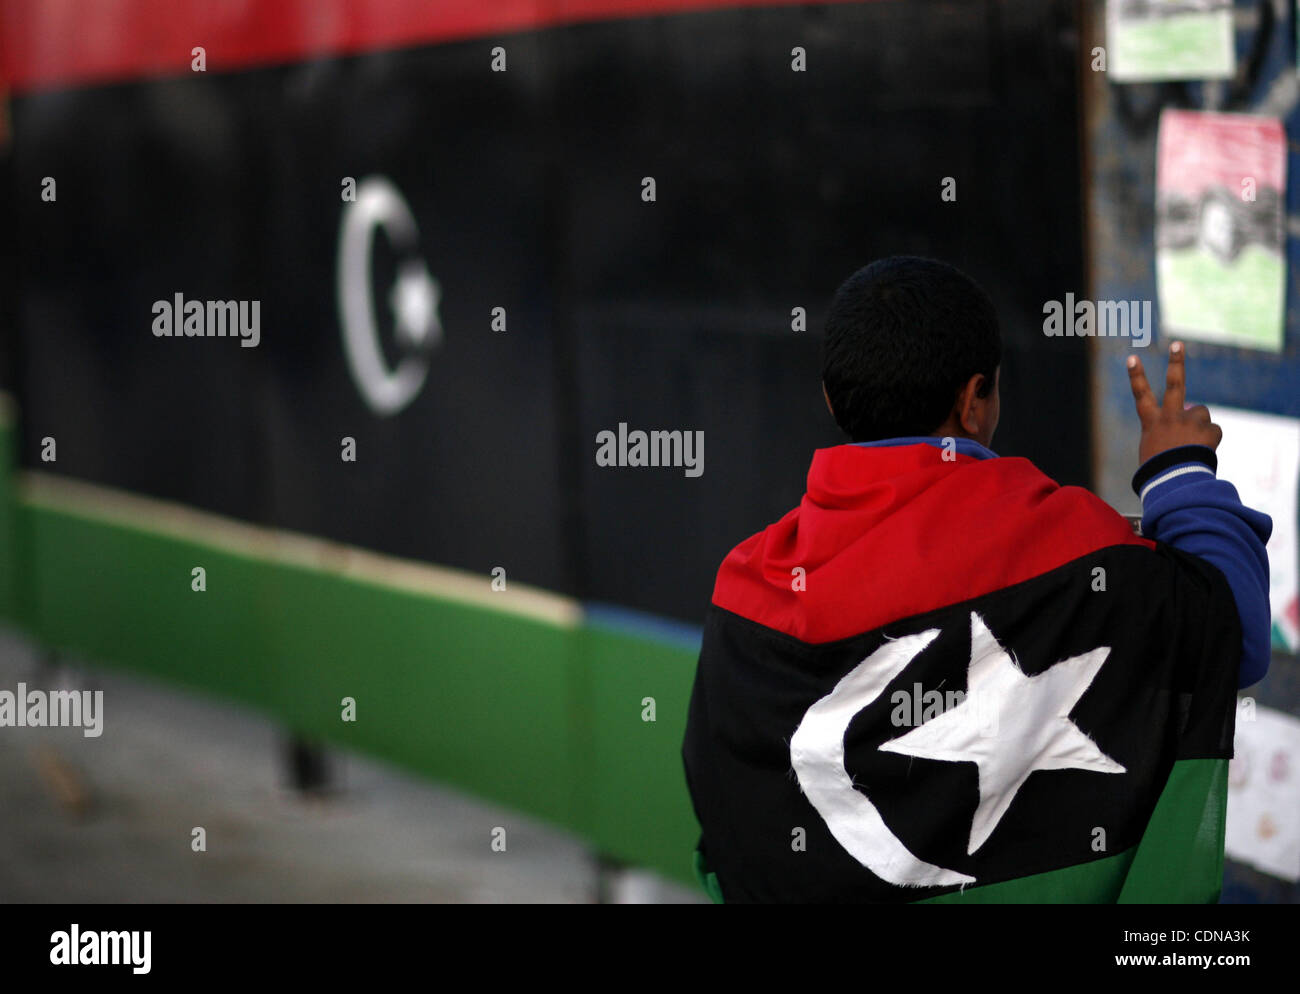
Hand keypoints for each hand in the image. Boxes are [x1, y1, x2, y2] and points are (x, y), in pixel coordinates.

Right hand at [1127, 342, 1221, 464]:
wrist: (1175, 482)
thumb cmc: (1159, 471)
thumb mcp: (1153, 450)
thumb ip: (1168, 431)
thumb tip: (1192, 415)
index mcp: (1152, 422)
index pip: (1140, 394)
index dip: (1136, 375)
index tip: (1132, 358)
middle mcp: (1170, 416)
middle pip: (1174, 383)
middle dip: (1175, 362)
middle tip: (1177, 344)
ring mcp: (1190, 422)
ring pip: (1202, 413)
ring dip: (1200, 425)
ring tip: (1194, 443)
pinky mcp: (1208, 431)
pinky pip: (1214, 431)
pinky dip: (1211, 440)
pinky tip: (1203, 452)